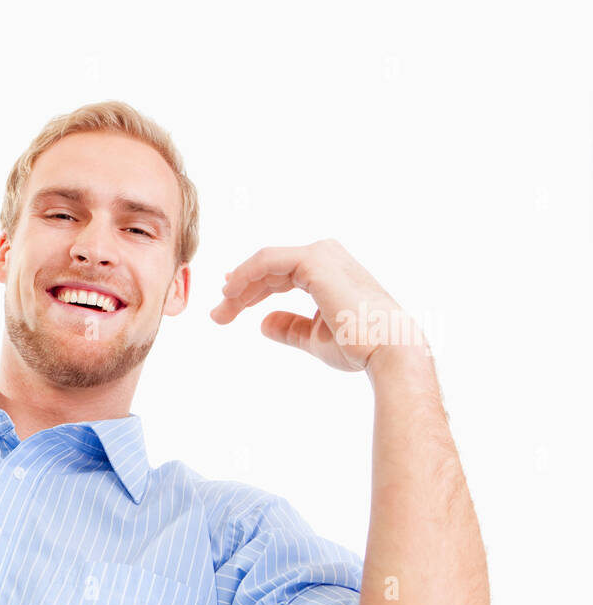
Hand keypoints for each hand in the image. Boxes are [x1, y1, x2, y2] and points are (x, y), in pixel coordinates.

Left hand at [209, 238, 423, 372]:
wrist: (387, 349)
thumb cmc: (359, 345)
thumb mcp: (314, 337)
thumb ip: (289, 327)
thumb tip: (263, 323)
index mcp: (327, 271)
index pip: (279, 274)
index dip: (250, 288)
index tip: (227, 304)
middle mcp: (325, 256)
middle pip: (268, 268)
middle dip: (239, 291)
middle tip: (217, 315)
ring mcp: (320, 255)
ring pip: (264, 264)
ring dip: (238, 286)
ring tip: (220, 311)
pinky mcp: (314, 262)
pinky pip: (267, 262)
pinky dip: (245, 275)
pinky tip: (230, 294)